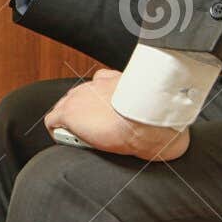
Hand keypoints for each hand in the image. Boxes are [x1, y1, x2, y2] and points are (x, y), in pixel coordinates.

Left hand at [42, 69, 189, 160]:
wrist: (146, 118)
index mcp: (114, 80)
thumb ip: (150, 104)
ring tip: (88, 138)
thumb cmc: (156, 115)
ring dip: (74, 124)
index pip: (99, 86)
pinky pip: (52, 121)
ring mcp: (79, 97)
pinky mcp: (68, 112)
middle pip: (81, 99)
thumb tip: (169, 128)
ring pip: (67, 109)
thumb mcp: (154, 103)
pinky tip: (70, 140)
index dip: (100, 106)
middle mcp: (94, 84)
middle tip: (100, 133)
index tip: (108, 117)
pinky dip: (59, 132)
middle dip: (87, 115)